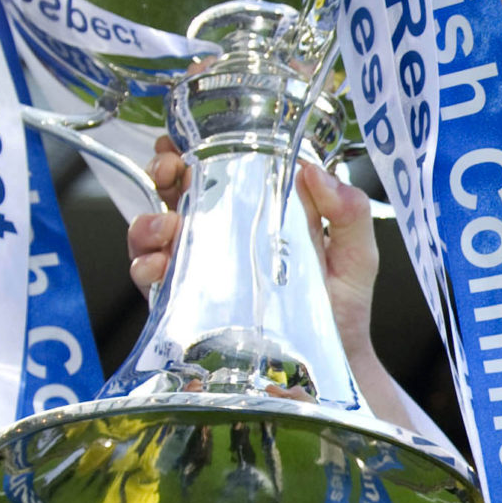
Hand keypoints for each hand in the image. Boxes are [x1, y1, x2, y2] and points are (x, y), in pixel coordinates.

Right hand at [126, 138, 437, 439]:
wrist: (330, 370)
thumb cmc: (342, 311)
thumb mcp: (357, 256)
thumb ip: (348, 212)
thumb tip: (314, 169)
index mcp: (263, 210)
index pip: (224, 162)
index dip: (201, 140)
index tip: (191, 132)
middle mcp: (224, 231)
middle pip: (179, 185)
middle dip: (165, 166)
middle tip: (171, 168)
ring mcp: (200, 264)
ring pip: (155, 226)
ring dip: (149, 217)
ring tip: (165, 226)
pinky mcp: (182, 300)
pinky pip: (149, 275)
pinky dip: (143, 264)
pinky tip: (158, 266)